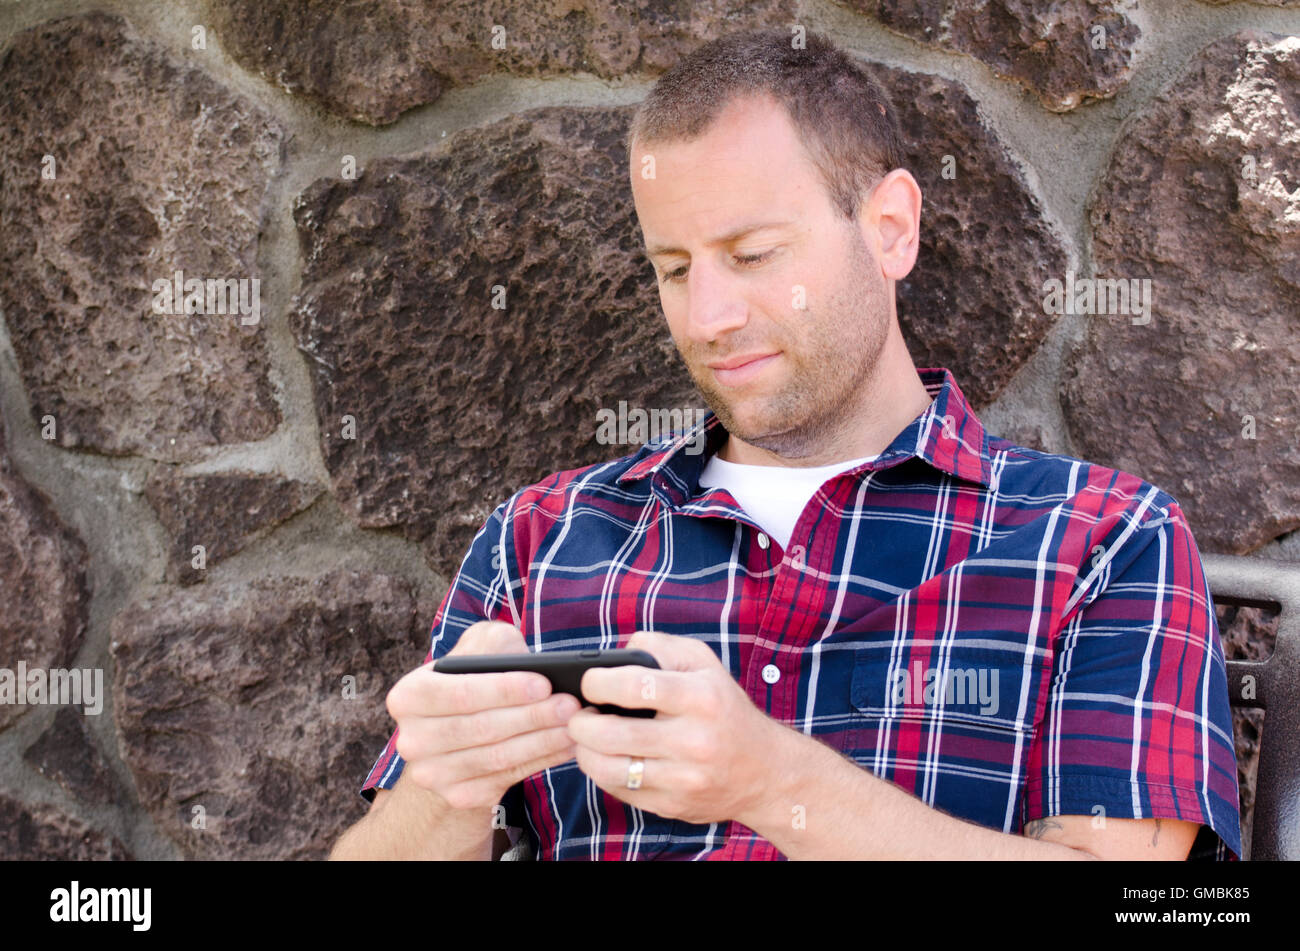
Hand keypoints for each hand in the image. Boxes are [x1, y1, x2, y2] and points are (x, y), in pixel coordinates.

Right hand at [385, 621, 580, 811]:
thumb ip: (492, 644)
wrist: (456, 738)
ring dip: (543, 741)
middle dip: (532, 716)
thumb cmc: (473, 682)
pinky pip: (507, 778)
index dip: (504, 690)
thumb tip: (520, 658)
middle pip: (482, 728)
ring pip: (498, 757)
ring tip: (575, 725)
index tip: (544, 684)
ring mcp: (432, 773)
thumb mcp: (477, 650)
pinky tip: (566, 746)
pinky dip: (542, 761)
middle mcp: (413, 738)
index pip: (460, 693)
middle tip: (570, 705)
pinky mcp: (458, 796)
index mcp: (409, 696)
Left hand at [566, 630, 781, 824]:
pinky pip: (620, 791)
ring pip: (608, 769)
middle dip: (581, 721)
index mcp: (701, 697)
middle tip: (579, 714)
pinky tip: (609, 758)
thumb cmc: (724, 707)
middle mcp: (694, 741)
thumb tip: (615, 654)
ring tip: (587, 737)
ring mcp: (683, 779)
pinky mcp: (673, 806)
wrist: (765, 772)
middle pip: (611, 733)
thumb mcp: (703, 663)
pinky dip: (604, 773)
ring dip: (585, 751)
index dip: (598, 683)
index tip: (589, 683)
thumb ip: (658, 647)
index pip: (634, 686)